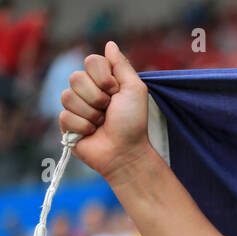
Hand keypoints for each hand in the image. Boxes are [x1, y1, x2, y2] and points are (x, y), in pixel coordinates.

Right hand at [59, 41, 152, 182]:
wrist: (126, 152)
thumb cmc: (134, 123)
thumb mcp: (134, 90)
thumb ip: (122, 66)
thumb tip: (110, 44)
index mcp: (103, 80)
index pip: (90, 60)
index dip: (103, 77)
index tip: (115, 91)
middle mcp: (87, 90)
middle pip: (76, 77)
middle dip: (97, 97)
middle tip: (109, 110)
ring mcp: (75, 106)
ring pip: (67, 96)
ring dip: (90, 113)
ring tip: (102, 123)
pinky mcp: (66, 123)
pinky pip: (64, 115)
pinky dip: (83, 126)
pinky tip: (92, 133)